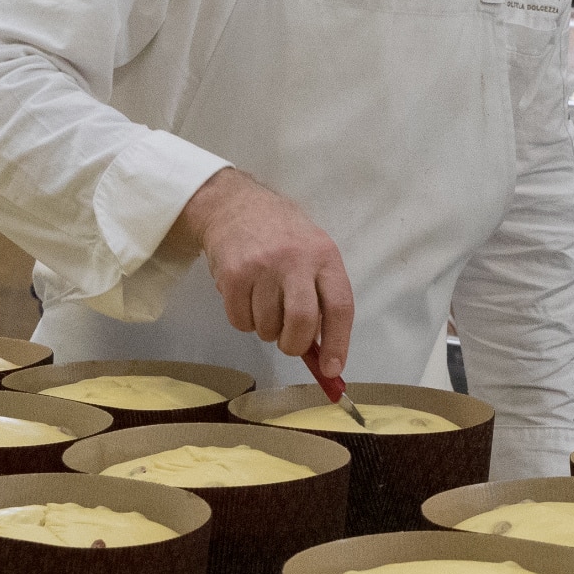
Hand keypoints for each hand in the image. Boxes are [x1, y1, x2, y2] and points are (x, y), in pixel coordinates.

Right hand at [182, 168, 352, 384]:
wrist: (234, 204)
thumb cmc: (281, 234)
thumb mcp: (312, 252)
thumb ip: (320, 294)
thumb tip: (324, 350)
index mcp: (325, 255)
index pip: (340, 306)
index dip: (338, 343)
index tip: (331, 369)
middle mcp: (296, 259)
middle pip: (301, 321)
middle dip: (294, 344)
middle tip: (288, 343)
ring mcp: (262, 266)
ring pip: (267, 327)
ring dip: (266, 330)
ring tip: (264, 306)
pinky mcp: (233, 275)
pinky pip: (240, 321)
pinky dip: (244, 321)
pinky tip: (246, 299)